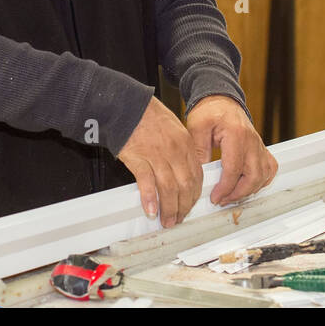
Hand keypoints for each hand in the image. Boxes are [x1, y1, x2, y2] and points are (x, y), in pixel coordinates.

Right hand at [116, 97, 203, 227]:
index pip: (197, 175)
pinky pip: (147, 183)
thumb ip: (182, 149)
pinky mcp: (139, 158)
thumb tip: (185, 170)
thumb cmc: (148, 115)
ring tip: (167, 221)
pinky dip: (150, 199)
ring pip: (169, 188)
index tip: (190, 204)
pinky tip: (151, 210)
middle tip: (179, 218)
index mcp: (186, 144)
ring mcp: (157, 155)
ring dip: (169, 208)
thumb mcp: (174, 128)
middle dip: (184, 206)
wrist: (127, 104)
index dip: (195, 194)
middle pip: (185, 186)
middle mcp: (175, 151)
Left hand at [185, 96, 278, 206]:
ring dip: (249, 189)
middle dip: (238, 193)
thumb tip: (199, 176)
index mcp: (236, 134)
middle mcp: (252, 140)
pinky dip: (262, 180)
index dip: (225, 187)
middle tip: (222, 199)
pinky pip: (269, 168)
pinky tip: (248, 185)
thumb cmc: (209, 112)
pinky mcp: (261, 148)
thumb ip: (199, 151)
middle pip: (254, 176)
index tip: (215, 197)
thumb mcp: (197, 127)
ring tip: (231, 195)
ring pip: (263, 175)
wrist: (221, 100)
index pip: (234, 169)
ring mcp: (259, 144)